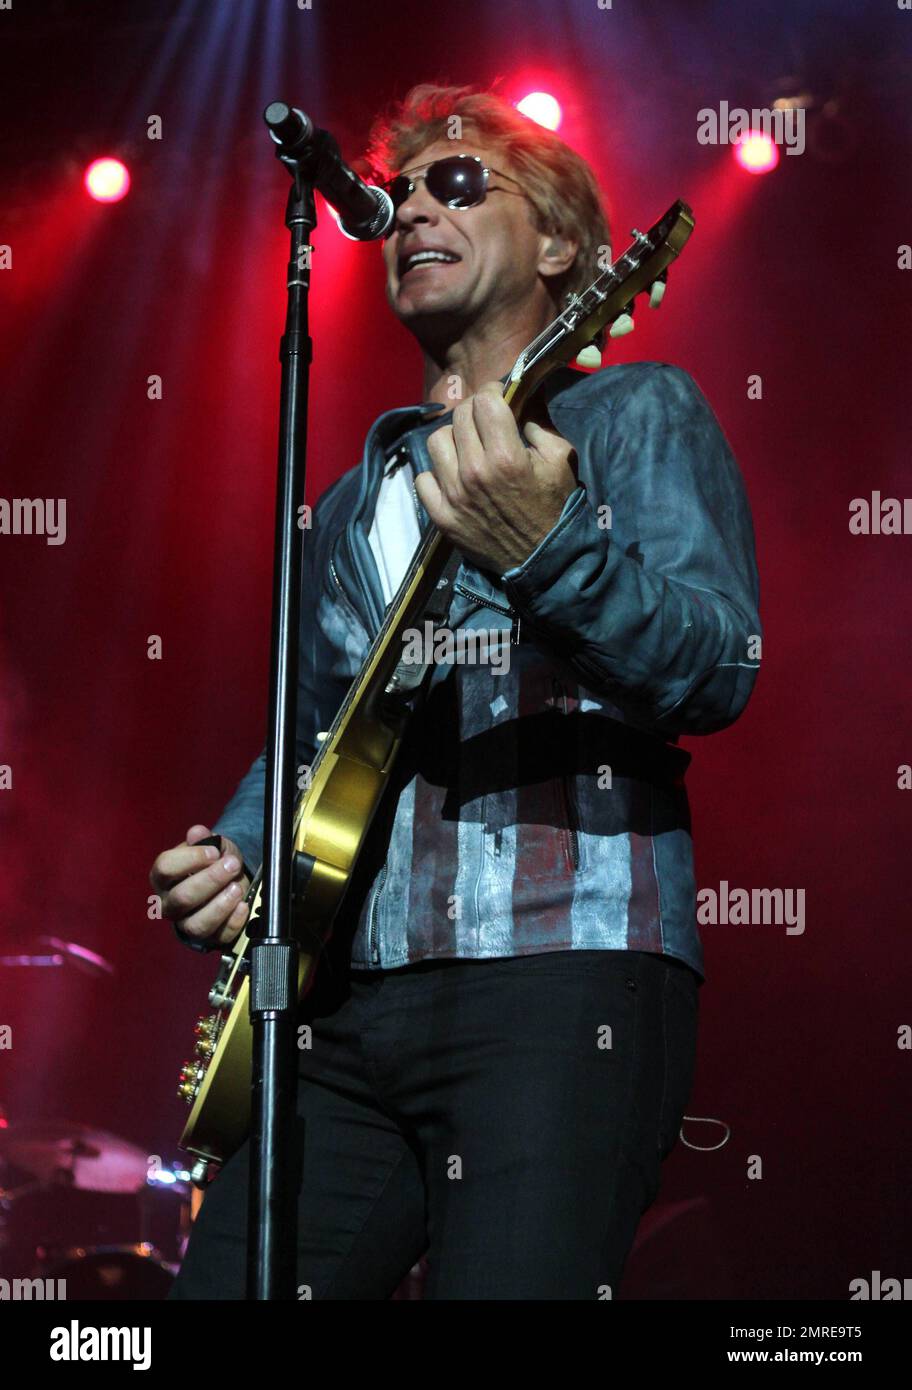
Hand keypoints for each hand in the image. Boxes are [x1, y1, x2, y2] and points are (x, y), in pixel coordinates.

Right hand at [150, 824, 249, 947]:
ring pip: (196, 924)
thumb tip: (197, 832)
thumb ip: (204, 839)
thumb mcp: (211, 846)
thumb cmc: (212, 863)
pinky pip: (218, 937)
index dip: (191, 859)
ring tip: (237, 888)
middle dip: (211, 880)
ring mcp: (186, 924)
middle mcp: (169, 904)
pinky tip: (243, 906)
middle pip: (182, 897)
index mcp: (163, 877)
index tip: (214, 852)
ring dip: (220, 905)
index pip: (165, 868)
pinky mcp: (207, 938)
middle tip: (232, 865)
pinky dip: (233, 922)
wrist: (225, 883)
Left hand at [417, 382, 576, 575]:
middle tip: (486, 422)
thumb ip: (539, 421)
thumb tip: (522, 392)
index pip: (484, 401)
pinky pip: (423, 479)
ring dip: (453, 439)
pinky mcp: (441, 517)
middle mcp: (474, 473)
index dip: (494, 393)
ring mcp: (453, 496)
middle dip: (475, 411)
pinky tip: (454, 477)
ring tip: (467, 448)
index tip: (500, 400)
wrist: (543, 560)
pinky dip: (436, 474)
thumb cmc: (554, 506)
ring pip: (436, 441)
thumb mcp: (560, 458)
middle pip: (460, 417)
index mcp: (506, 456)